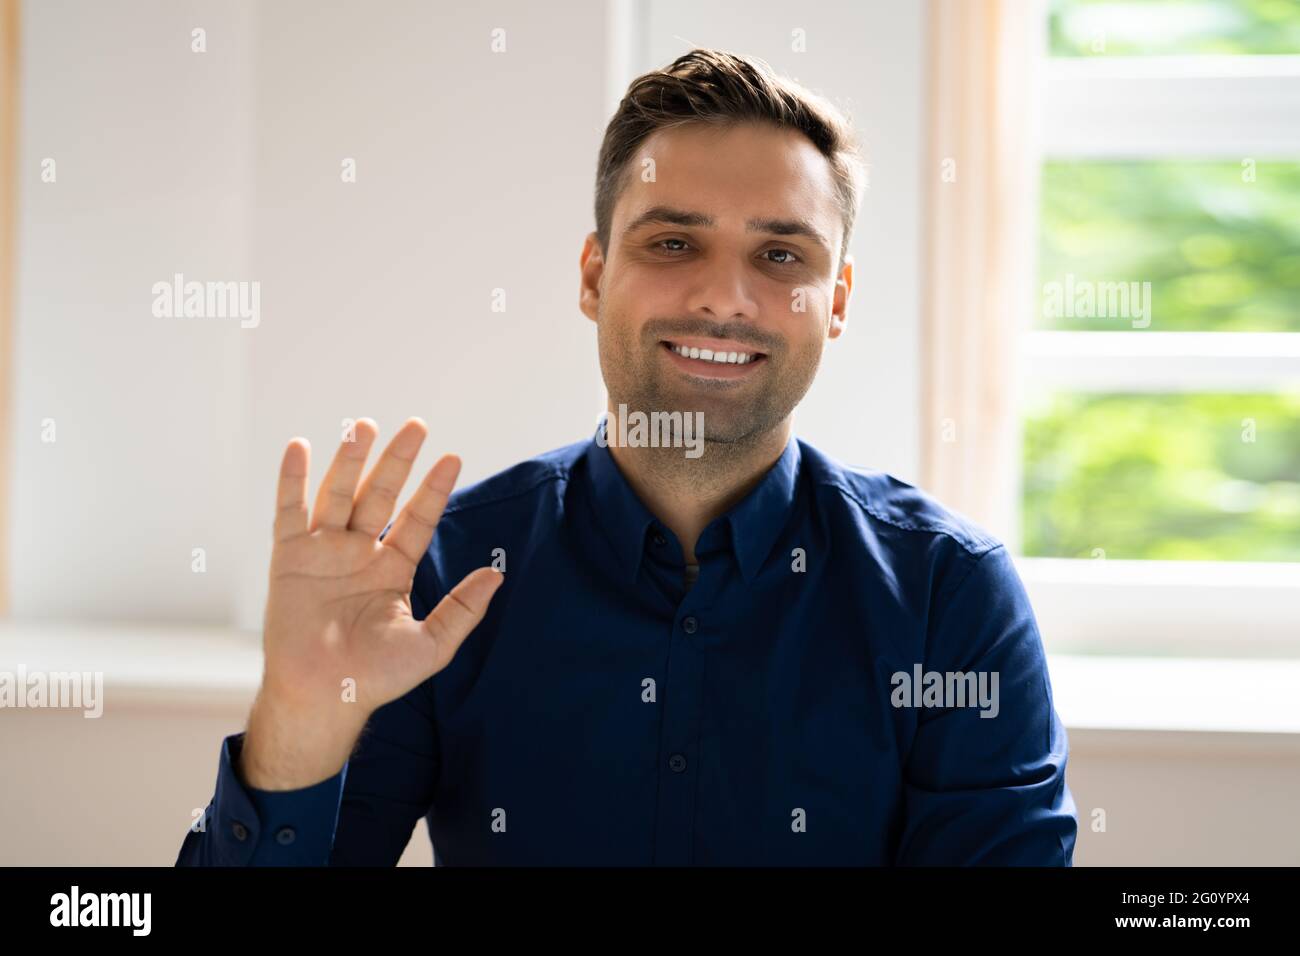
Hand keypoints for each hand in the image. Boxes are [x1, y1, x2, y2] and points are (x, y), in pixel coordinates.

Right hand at [242, 417, 500, 788]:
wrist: (323, 698)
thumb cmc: (374, 678)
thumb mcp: (431, 645)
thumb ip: (463, 609)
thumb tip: (498, 575)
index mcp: (392, 568)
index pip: (417, 518)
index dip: (434, 489)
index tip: (453, 458)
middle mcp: (359, 552)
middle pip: (380, 495)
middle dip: (397, 461)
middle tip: (416, 426)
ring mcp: (324, 552)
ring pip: (339, 494)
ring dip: (351, 460)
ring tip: (364, 425)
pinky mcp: (289, 558)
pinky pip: (289, 512)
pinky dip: (292, 480)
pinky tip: (300, 448)